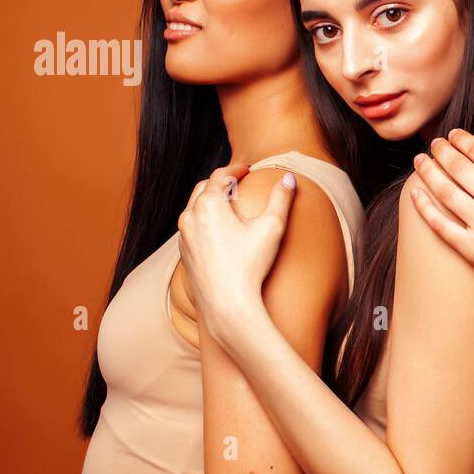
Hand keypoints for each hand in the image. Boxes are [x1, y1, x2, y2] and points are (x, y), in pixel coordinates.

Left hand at [177, 161, 294, 343]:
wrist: (227, 304)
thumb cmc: (250, 265)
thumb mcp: (272, 228)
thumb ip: (281, 199)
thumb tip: (288, 178)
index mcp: (209, 204)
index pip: (221, 175)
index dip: (235, 169)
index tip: (247, 169)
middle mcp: (191, 216)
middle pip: (203, 188)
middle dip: (221, 182)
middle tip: (237, 182)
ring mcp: (184, 236)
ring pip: (194, 207)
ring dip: (210, 200)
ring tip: (228, 204)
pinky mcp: (184, 253)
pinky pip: (192, 227)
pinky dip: (204, 220)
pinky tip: (219, 230)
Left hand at [408, 129, 473, 312]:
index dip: (464, 140)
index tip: (453, 135)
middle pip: (461, 168)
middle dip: (443, 151)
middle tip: (434, 144)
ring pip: (447, 191)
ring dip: (428, 172)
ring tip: (419, 162)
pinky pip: (442, 225)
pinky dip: (425, 207)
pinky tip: (415, 194)